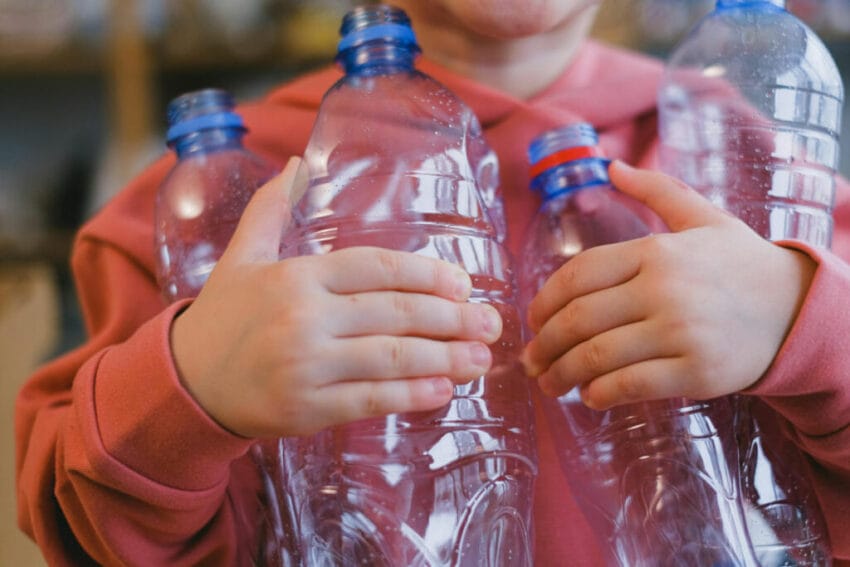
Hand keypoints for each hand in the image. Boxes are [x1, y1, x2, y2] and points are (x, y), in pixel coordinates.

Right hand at [171, 157, 501, 437]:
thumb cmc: (222, 316)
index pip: (377, 268)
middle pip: (395, 313)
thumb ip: (271, 209)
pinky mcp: (308, 408)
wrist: (187, 382)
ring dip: (444, 359)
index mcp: (296, 277)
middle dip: (451, 318)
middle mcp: (304, 319)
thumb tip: (298, 164)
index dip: (428, 275)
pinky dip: (411, 396)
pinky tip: (442, 390)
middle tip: (491, 323)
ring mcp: (307, 366)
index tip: (464, 284)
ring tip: (480, 359)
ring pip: (391, 359)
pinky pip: (371, 401)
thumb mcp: (241, 256)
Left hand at [522, 160, 815, 408]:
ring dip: (561, 375)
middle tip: (530, 363)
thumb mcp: (702, 217)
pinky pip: (630, 386)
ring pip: (596, 357)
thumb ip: (656, 189)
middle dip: (543, 346)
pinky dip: (599, 394)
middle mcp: (663, 288)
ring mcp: (680, 331)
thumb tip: (611, 165)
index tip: (531, 322)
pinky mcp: (696, 371)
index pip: (577, 275)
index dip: (543, 302)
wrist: (798, 309)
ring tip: (549, 385)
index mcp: (655, 250)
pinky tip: (590, 396)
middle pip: (577, 320)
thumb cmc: (740, 264)